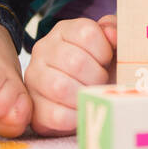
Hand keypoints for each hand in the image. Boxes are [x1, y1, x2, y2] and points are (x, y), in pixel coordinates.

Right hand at [26, 14, 117, 135]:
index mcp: (64, 31)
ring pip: (61, 88)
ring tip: (91, 95)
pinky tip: (83, 110)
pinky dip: (76, 117)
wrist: (83, 97)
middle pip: (76, 62)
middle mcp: (44, 50)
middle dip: (97, 77)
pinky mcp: (34, 107)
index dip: (104, 51)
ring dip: (85, 96)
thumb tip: (111, 34)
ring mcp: (34, 78)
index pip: (86, 33)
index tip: (106, 61)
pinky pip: (56, 115)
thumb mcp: (109, 44)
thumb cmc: (99, 67)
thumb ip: (113, 31)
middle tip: (101, 82)